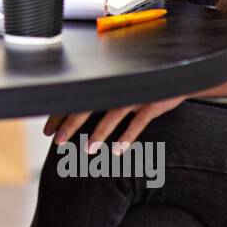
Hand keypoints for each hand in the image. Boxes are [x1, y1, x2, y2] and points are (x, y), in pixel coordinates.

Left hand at [43, 95, 186, 154]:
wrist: (178, 75)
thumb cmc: (142, 84)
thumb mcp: (119, 86)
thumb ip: (100, 96)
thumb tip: (73, 114)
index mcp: (105, 83)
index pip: (76, 97)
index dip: (60, 113)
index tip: (48, 130)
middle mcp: (117, 87)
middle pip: (89, 105)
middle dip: (71, 124)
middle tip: (58, 141)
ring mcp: (135, 94)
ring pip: (112, 115)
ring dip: (99, 133)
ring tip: (88, 150)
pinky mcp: (153, 103)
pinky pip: (139, 122)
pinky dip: (128, 136)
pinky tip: (117, 151)